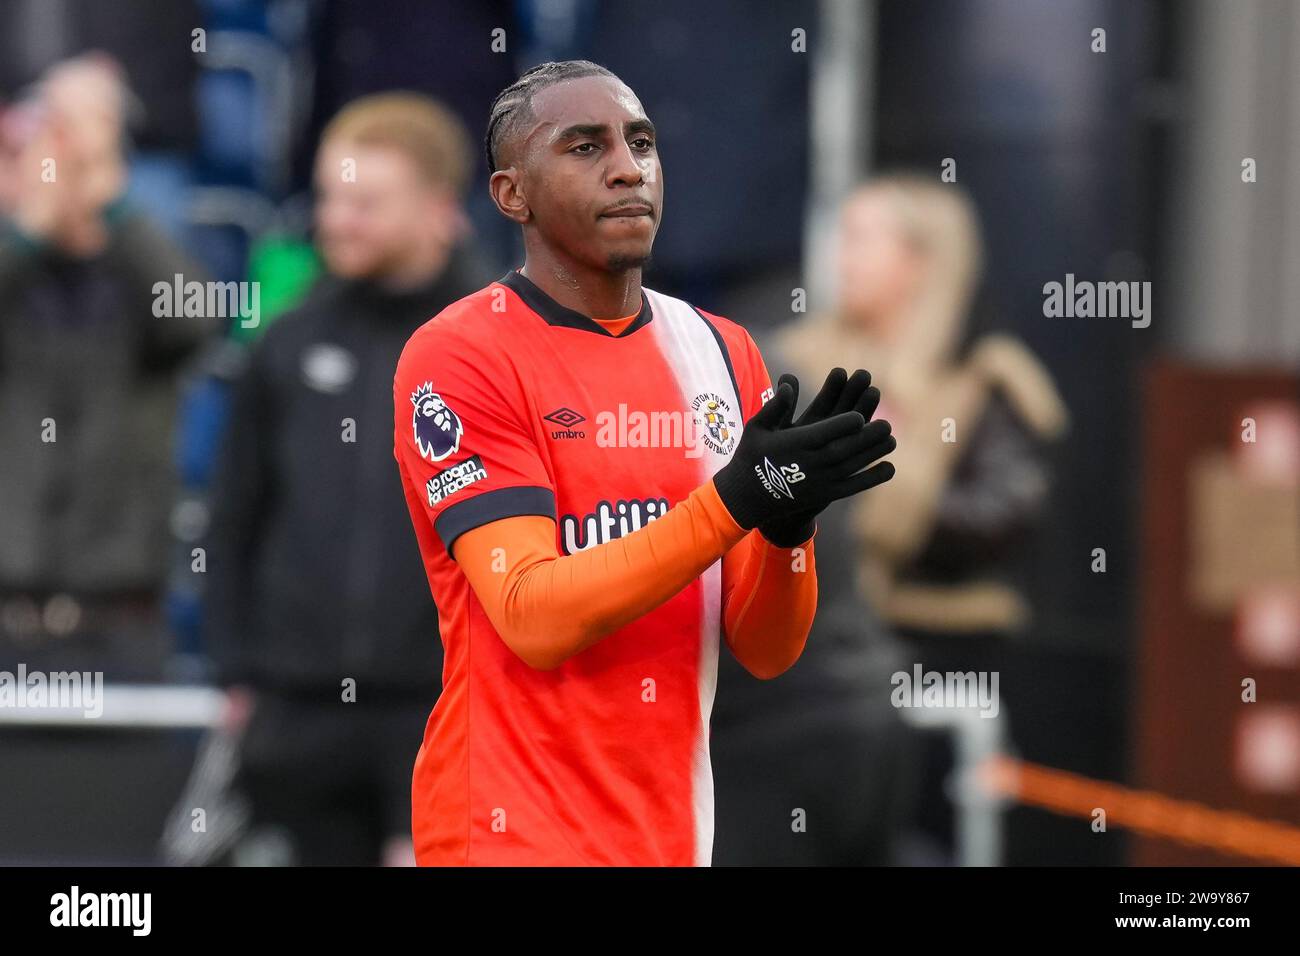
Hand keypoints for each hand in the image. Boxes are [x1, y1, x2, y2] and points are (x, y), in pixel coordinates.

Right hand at [757, 368, 888, 545]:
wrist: (746, 496)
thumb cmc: (751, 455)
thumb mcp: (757, 427)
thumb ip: (775, 405)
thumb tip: (789, 384)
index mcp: (793, 445)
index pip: (822, 434)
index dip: (842, 426)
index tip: (860, 416)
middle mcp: (807, 464)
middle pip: (842, 450)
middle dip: (866, 438)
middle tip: (888, 424)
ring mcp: (817, 481)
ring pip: (850, 467)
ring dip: (872, 454)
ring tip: (892, 440)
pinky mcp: (823, 495)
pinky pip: (851, 487)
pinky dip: (871, 478)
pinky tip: (889, 469)